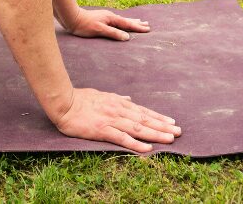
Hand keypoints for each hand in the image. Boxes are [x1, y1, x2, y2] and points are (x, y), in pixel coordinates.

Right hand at [53, 88, 180, 151]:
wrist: (63, 103)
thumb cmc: (79, 98)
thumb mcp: (100, 94)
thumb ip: (116, 98)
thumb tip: (128, 99)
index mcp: (117, 102)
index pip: (142, 111)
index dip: (158, 117)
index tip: (171, 122)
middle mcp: (117, 110)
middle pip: (144, 119)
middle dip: (163, 126)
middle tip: (179, 132)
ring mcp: (111, 119)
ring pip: (138, 128)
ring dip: (156, 134)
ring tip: (170, 138)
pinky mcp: (103, 129)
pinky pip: (123, 138)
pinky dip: (136, 143)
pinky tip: (148, 148)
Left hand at [67, 7, 149, 40]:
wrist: (72, 18)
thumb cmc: (84, 25)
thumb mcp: (100, 30)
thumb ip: (113, 33)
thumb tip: (127, 37)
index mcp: (111, 18)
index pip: (127, 24)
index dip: (138, 27)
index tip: (148, 29)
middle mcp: (110, 16)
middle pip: (126, 20)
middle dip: (137, 23)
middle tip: (147, 24)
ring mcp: (106, 17)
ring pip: (121, 20)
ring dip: (130, 21)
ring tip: (138, 21)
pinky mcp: (101, 19)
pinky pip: (116, 21)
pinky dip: (123, 22)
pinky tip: (121, 22)